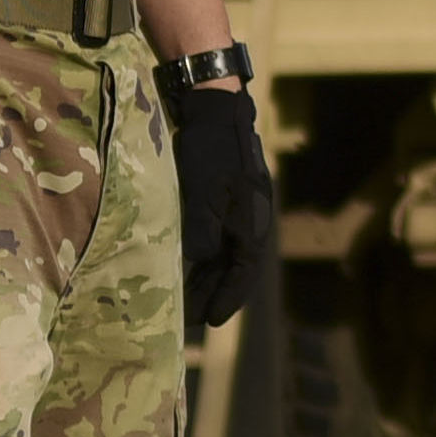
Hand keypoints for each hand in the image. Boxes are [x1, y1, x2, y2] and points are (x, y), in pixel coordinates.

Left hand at [168, 80, 274, 331]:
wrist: (216, 113)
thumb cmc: (212, 153)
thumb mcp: (205, 194)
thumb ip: (204, 232)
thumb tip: (201, 260)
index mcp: (252, 226)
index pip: (242, 276)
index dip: (227, 300)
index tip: (211, 323)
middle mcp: (248, 225)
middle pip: (232, 271)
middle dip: (212, 295)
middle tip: (189, 320)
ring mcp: (237, 213)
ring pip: (223, 257)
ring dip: (205, 279)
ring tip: (184, 300)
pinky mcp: (223, 202)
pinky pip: (215, 241)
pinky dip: (202, 259)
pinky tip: (185, 267)